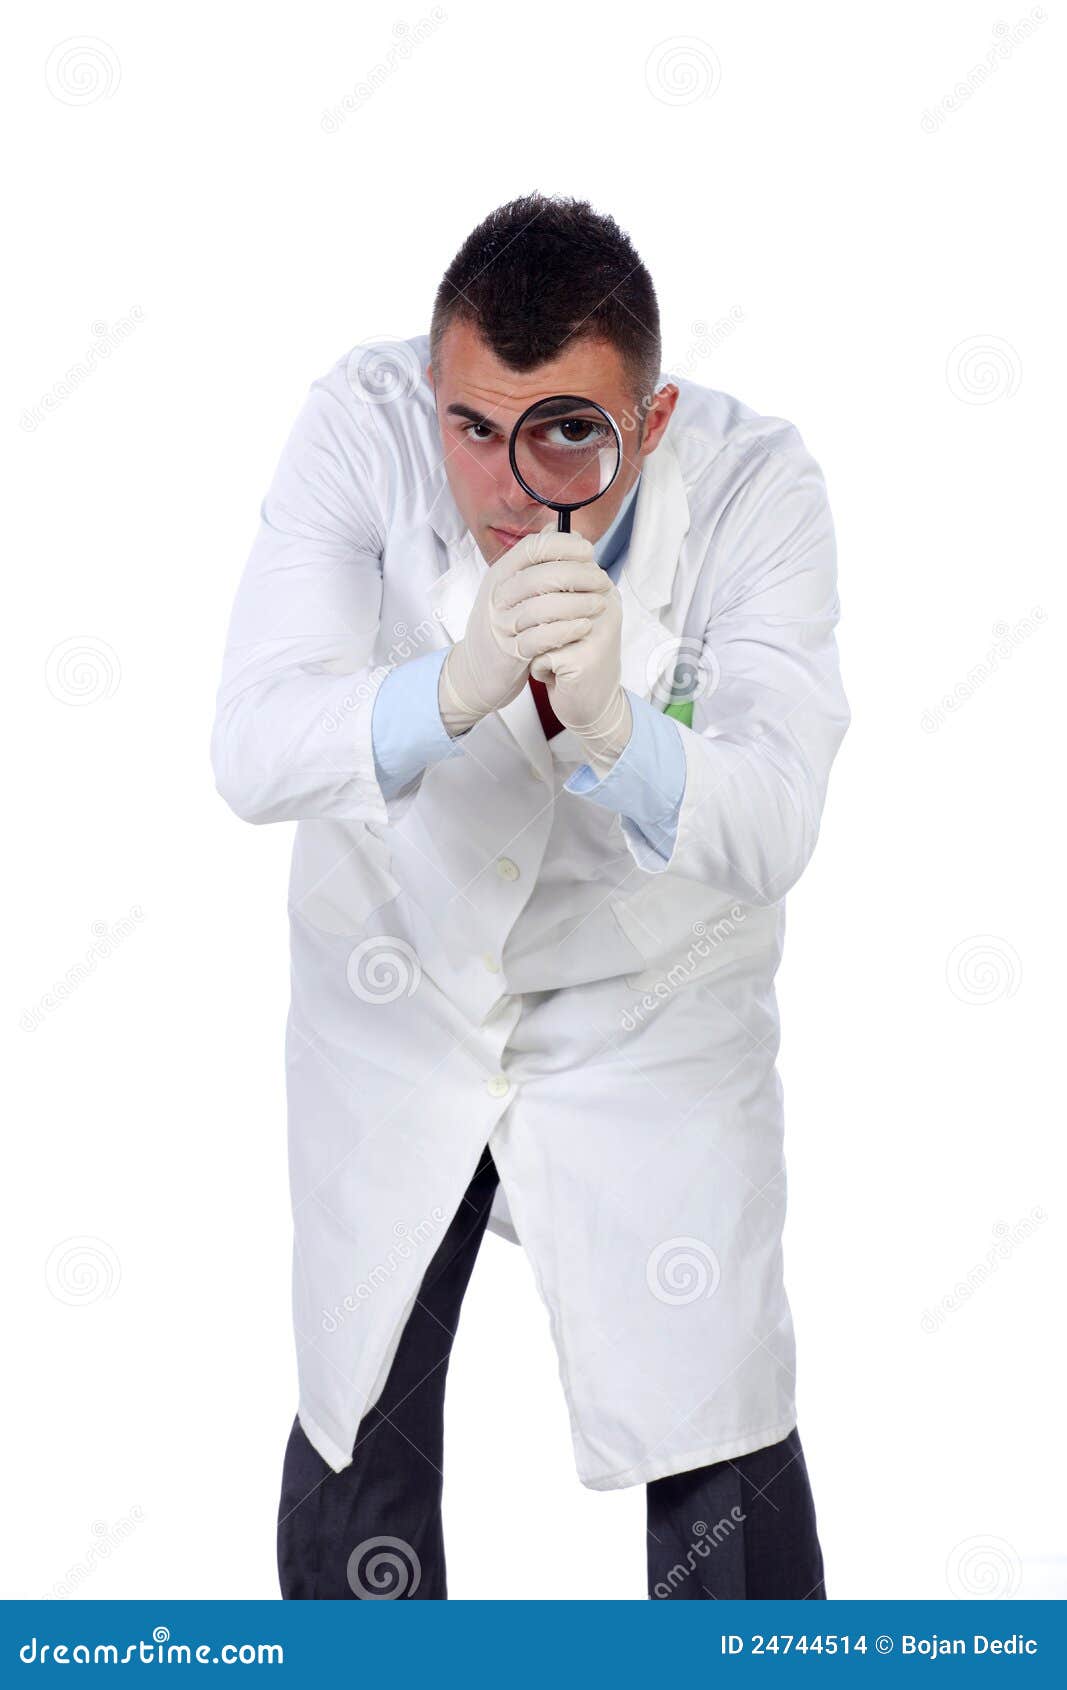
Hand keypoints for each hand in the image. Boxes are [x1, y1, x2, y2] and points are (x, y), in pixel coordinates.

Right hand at [439, 522, 610, 733]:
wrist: (476, 671)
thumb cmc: (505, 625)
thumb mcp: (513, 588)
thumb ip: (536, 561)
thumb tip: (559, 527)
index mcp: (500, 574)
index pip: (531, 548)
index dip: (563, 545)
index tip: (588, 552)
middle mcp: (498, 596)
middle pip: (540, 575)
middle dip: (578, 575)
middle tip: (602, 581)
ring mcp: (501, 625)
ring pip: (542, 607)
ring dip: (578, 604)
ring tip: (600, 604)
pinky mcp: (510, 652)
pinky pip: (541, 638)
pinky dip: (566, 630)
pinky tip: (585, 626)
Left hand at [529, 581, 632, 772]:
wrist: (594, 707)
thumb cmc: (576, 659)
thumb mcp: (572, 616)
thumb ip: (561, 585)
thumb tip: (537, 547)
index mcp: (603, 590)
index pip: (558, 569)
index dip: (539, 596)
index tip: (548, 621)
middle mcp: (606, 606)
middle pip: (547, 596)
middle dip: (535, 623)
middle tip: (550, 642)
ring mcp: (598, 632)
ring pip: (539, 626)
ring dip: (537, 646)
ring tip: (554, 657)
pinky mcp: (585, 659)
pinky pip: (539, 654)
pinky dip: (539, 669)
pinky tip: (558, 676)